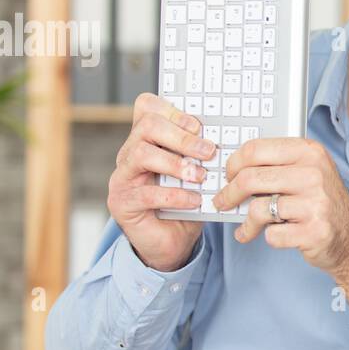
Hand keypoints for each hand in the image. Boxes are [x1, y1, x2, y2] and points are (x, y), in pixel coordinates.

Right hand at [108, 93, 217, 272]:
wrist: (172, 242)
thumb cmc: (185, 203)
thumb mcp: (195, 173)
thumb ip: (201, 154)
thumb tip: (226, 137)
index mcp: (146, 140)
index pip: (147, 107)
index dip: (173, 111)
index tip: (199, 126)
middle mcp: (130, 154)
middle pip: (146, 126)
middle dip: (181, 137)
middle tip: (208, 151)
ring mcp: (122, 178)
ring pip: (142, 154)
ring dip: (176, 164)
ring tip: (200, 176)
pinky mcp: (122, 202)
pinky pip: (146, 193)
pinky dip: (175, 196)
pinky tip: (193, 200)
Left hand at [213, 138, 348, 321]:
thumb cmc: (321, 203)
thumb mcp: (307, 172)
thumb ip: (277, 165)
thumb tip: (233, 169)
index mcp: (309, 152)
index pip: (256, 149)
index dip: (233, 164)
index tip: (228, 176)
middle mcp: (314, 174)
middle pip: (250, 178)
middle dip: (229, 193)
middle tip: (223, 202)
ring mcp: (316, 203)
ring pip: (258, 208)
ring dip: (247, 222)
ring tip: (247, 228)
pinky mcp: (314, 231)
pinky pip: (272, 234)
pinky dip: (269, 238)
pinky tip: (274, 236)